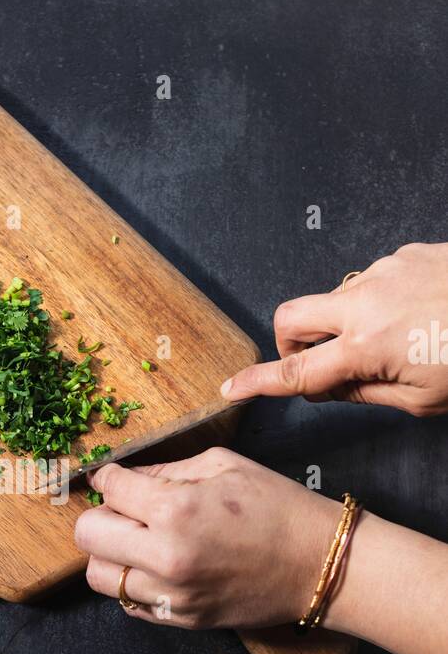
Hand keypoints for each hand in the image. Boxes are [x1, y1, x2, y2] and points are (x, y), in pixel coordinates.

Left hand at [75, 448, 340, 629]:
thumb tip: (125, 477)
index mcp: (175, 511)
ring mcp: (171, 595)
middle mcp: (165, 558)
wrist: (320, 565)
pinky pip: (128, 602)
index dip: (111, 477)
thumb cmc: (278, 508)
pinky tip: (159, 565)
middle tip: (127, 510)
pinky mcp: (181, 619)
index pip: (109, 488)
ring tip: (140, 541)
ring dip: (111, 553)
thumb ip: (165, 471)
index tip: (119, 478)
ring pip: (99, 575)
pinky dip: (133, 582)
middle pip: (88, 534)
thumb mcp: (223, 466)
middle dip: (103, 514)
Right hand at [220, 242, 447, 416]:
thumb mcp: (423, 400)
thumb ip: (365, 393)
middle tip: (319, 364)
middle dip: (291, 343)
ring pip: (336, 299)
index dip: (258, 382)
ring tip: (397, 341)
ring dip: (346, 324)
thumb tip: (329, 387)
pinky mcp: (407, 253)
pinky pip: (373, 280)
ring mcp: (385, 271)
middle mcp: (366, 303)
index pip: (295, 373)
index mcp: (366, 347)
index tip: (232, 387)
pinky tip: (420, 316)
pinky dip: (381, 303)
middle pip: (291, 317)